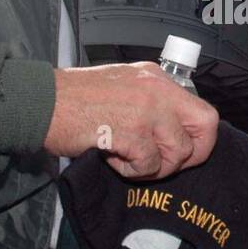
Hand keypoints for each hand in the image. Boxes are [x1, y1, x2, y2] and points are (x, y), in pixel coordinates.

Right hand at [44, 63, 219, 179]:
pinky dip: (130, 170)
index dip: (198, 137)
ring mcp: (147, 110)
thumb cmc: (73, 98)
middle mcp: (157, 89)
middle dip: (191, 154)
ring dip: (153, 166)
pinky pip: (149, 165)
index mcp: (156, 77)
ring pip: (177, 153)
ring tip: (126, 158)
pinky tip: (111, 157)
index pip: (201, 108)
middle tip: (164, 163)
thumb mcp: (123, 85)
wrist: (41, 102)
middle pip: (205, 126)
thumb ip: (151, 102)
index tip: (182, 150)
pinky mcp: (131, 132)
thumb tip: (173, 129)